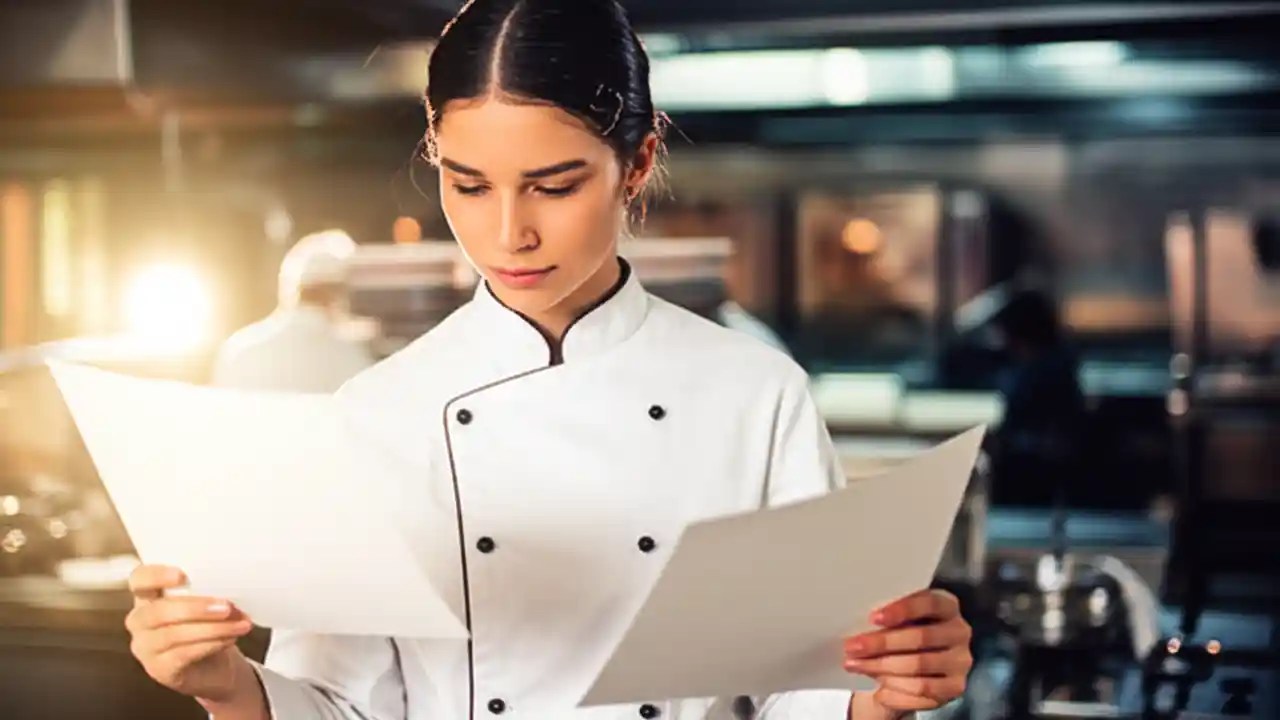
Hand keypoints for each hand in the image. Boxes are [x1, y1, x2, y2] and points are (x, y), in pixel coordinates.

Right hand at [125, 565, 255, 704]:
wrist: (215, 667)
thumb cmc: (206, 624)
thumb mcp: (204, 602)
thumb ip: (205, 590)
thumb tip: (227, 585)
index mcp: (148, 595)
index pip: (139, 579)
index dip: (155, 576)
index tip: (182, 575)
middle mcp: (140, 621)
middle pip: (157, 611)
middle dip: (195, 608)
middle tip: (227, 607)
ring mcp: (146, 648)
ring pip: (173, 635)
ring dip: (211, 628)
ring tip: (239, 624)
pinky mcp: (159, 669)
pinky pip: (183, 654)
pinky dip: (211, 644)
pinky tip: (230, 638)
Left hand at [843, 589, 972, 715]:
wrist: (916, 669)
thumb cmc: (902, 633)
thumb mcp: (898, 621)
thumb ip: (886, 619)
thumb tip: (855, 626)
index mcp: (947, 606)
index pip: (930, 603)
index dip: (902, 610)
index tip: (873, 618)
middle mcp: (959, 632)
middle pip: (921, 637)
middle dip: (882, 643)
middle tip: (852, 647)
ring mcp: (960, 661)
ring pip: (919, 665)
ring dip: (882, 667)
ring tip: (856, 665)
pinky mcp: (956, 687)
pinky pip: (923, 690)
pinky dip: (897, 689)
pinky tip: (878, 689)